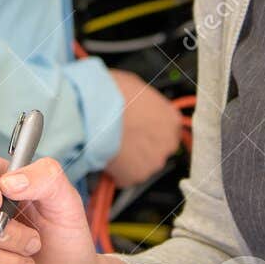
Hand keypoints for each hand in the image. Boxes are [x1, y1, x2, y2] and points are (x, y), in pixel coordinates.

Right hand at [104, 68, 182, 186]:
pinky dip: (117, 172)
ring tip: (113, 146)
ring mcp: (153, 162)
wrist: (92, 113)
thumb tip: (138, 103)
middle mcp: (167, 142)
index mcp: (171, 119)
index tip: (141, 128)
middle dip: (143, 146)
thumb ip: (144, 102)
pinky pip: (126, 177)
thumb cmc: (111, 95)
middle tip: (125, 137)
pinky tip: (108, 157)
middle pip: (159, 148)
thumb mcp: (135, 86)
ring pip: (143, 164)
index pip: (170, 129)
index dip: (152, 129)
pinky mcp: (135, 177)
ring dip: (131, 159)